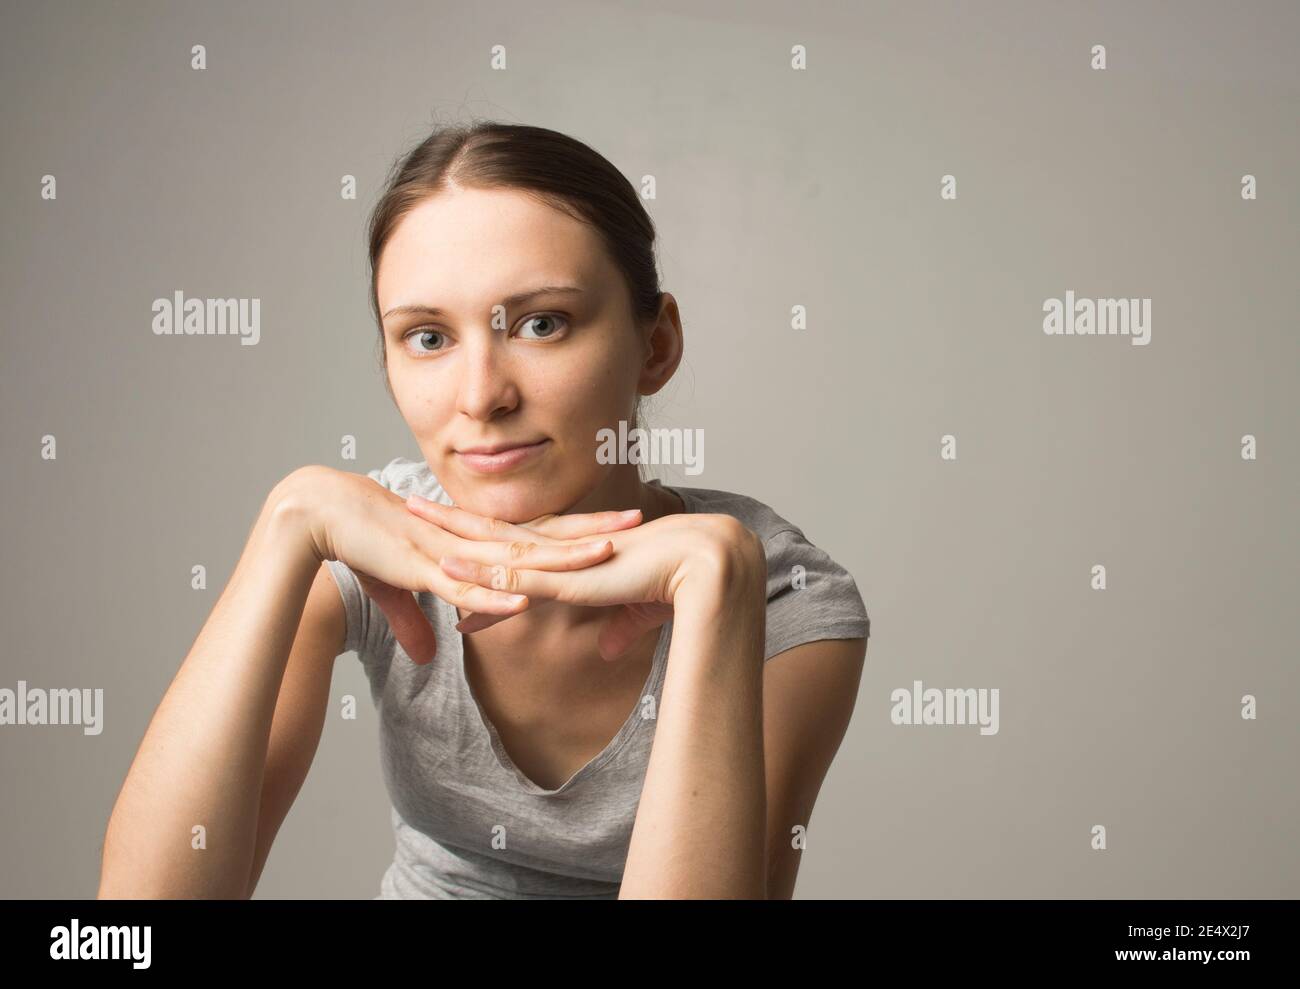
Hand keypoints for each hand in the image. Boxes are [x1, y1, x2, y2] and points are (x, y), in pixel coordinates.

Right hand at [280, 465, 645, 663]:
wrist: (318, 514)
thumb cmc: (361, 543)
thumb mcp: (395, 588)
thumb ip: (416, 620)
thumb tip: (426, 656)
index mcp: (471, 538)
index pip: (536, 532)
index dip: (577, 528)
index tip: (618, 524)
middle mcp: (470, 539)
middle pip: (541, 536)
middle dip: (590, 531)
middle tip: (639, 522)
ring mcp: (449, 551)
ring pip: (515, 558)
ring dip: (559, 559)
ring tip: (601, 557)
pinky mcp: (420, 569)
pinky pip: (465, 588)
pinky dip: (495, 595)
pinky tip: (526, 600)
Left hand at [405, 498, 762, 660]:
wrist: (701, 567)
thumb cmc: (678, 584)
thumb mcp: (638, 611)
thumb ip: (619, 627)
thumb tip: (605, 648)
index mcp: (574, 553)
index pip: (519, 549)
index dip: (484, 544)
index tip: (453, 539)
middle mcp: (559, 548)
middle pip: (493, 533)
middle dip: (451, 521)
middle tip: (411, 505)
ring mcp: (558, 560)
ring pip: (491, 543)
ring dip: (448, 531)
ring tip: (409, 516)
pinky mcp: (564, 577)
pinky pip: (511, 573)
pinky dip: (476, 569)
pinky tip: (445, 566)